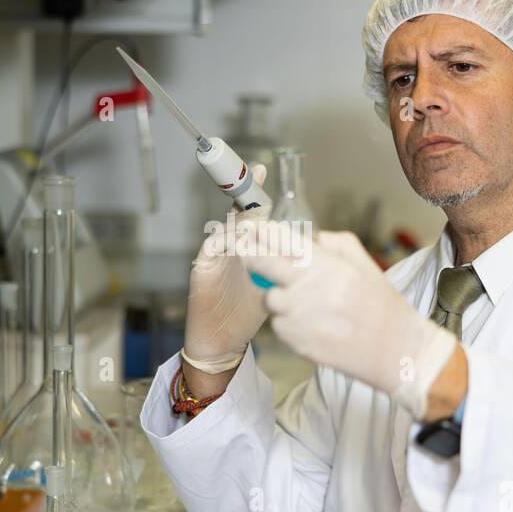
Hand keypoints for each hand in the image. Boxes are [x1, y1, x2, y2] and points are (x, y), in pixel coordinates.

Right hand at [182, 163, 270, 373]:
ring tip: (254, 213)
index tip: (261, 170)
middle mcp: (228, 247)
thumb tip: (310, 247)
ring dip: (241, 219)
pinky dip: (224, 240)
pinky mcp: (202, 269)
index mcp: (246, 247)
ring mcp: (214, 256)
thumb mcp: (271, 284)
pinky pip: (211, 247)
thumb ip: (282, 263)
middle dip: (244, 193)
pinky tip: (237, 238)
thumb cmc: (246, 313)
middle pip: (236, 213)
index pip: (252, 214)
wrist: (221, 341)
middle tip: (254, 174)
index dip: (255, 192)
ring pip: (226, 227)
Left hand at [238, 221, 456, 418]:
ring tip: (305, 302)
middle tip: (250, 253)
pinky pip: (279, 325)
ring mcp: (299, 317)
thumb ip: (334, 242)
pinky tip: (313, 324)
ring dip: (279, 297)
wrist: (394, 350)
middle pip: (260, 263)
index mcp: (325, 265)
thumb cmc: (381, 306)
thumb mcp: (364, 263)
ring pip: (269, 299)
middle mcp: (307, 288)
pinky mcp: (296, 342)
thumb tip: (309, 237)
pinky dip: (289, 323)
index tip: (253, 229)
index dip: (262, 232)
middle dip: (252, 255)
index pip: (280, 239)